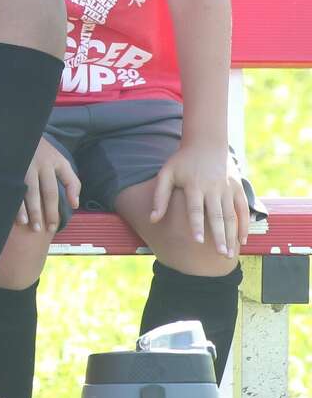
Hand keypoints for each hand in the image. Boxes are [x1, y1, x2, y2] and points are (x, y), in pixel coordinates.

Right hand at [19, 136, 79, 231]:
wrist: (20, 131)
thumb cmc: (43, 152)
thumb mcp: (60, 162)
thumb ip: (71, 182)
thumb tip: (75, 205)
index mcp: (53, 162)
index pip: (57, 189)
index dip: (56, 209)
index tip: (55, 225)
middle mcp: (38, 163)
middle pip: (44, 192)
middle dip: (45, 213)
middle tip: (43, 230)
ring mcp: (23, 164)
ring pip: (28, 190)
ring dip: (29, 210)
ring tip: (29, 225)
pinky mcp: (10, 166)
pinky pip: (12, 187)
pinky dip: (14, 201)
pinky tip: (14, 214)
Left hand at [150, 141, 249, 256]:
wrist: (206, 143)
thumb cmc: (182, 161)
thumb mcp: (166, 174)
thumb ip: (160, 197)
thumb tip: (153, 219)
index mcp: (194, 185)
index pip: (195, 209)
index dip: (196, 225)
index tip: (198, 241)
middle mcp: (213, 187)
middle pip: (217, 216)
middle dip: (219, 236)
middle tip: (220, 254)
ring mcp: (227, 188)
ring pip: (231, 215)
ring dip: (232, 235)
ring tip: (229, 253)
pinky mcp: (237, 188)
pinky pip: (243, 209)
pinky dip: (244, 224)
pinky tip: (242, 240)